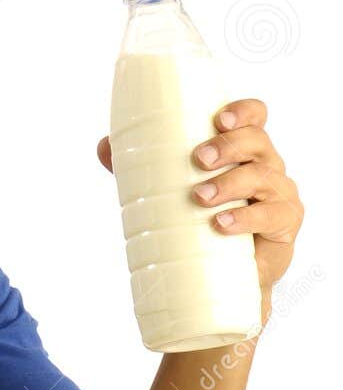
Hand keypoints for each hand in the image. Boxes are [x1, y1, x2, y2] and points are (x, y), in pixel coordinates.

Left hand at [97, 99, 304, 323]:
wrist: (223, 278)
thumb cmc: (200, 223)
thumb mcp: (170, 192)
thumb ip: (138, 168)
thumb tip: (104, 146)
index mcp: (244, 150)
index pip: (255, 116)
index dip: (242, 111)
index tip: (218, 119)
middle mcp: (267, 165)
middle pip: (257, 141)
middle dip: (229, 146)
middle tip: (198, 159)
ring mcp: (280, 193)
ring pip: (263, 177)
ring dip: (231, 183)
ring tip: (200, 198)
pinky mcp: (285, 224)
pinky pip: (272, 215)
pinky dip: (246, 217)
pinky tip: (222, 223)